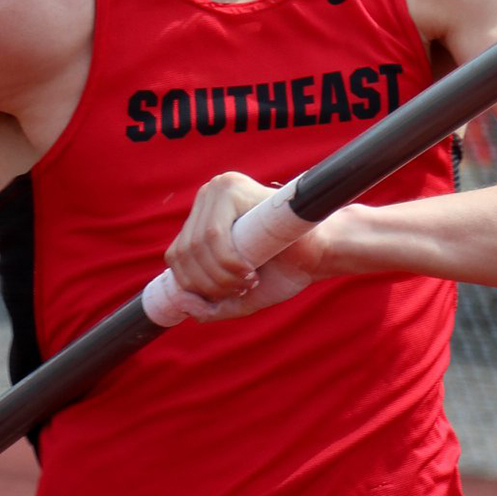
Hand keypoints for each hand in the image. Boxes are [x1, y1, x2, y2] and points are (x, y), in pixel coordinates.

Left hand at [164, 172, 337, 322]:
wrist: (320, 254)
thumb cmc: (282, 271)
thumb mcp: (238, 296)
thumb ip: (210, 305)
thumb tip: (182, 303)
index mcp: (202, 218)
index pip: (177, 256)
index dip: (196, 285)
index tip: (230, 294)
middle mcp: (207, 198)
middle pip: (184, 252)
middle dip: (210, 284)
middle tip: (243, 288)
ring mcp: (218, 190)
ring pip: (197, 245)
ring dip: (220, 276)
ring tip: (249, 280)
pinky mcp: (232, 189)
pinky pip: (213, 234)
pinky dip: (227, 262)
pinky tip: (249, 271)